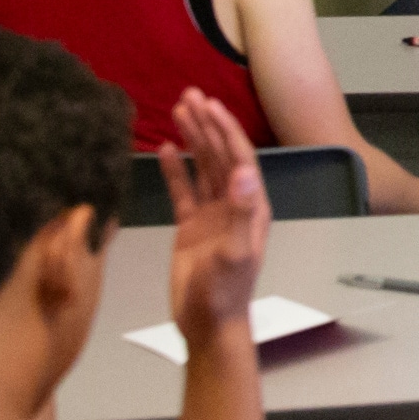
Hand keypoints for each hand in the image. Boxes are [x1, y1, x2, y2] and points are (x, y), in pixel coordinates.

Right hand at [158, 93, 269, 338]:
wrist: (207, 324)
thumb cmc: (224, 293)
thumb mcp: (234, 252)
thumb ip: (240, 213)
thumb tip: (245, 171)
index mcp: (252, 206)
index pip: (240, 158)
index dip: (225, 130)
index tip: (209, 105)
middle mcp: (236, 204)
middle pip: (221, 156)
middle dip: (208, 125)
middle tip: (190, 95)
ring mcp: (213, 214)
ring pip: (203, 168)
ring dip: (194, 140)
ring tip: (178, 110)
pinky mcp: (191, 226)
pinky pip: (183, 191)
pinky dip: (175, 170)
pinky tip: (165, 149)